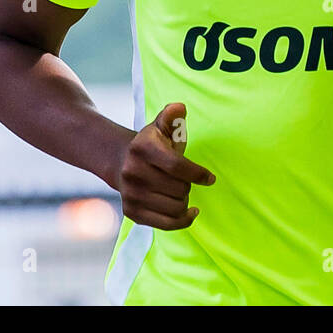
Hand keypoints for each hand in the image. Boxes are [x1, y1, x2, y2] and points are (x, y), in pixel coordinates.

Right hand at [115, 102, 215, 229]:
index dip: (198, 174)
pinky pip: (166, 224)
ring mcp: (131, 194)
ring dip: (185, 201)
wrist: (121, 162)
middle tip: (185, 179)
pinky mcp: (132, 212)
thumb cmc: (152, 143)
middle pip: (179, 189)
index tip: (211, 178)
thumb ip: (172, 115)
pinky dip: (183, 220)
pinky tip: (190, 211)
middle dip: (189, 185)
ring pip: (176, 207)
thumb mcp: (161, 125)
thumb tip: (179, 108)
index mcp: (142, 148)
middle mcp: (133, 173)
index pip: (177, 166)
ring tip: (181, 191)